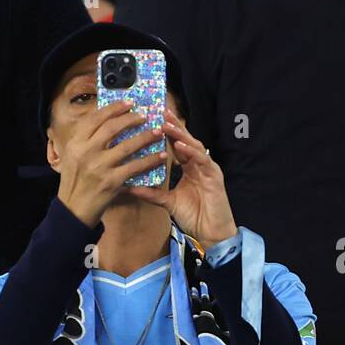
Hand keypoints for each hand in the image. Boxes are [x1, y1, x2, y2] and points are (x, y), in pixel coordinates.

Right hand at [56, 100, 167, 228]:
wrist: (73, 210)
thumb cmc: (75, 182)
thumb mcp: (72, 157)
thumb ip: (86, 141)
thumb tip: (107, 122)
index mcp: (75, 143)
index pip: (95, 118)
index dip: (114, 108)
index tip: (128, 103)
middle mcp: (86, 152)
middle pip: (112, 128)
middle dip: (132, 119)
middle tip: (145, 116)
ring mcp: (99, 167)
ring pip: (127, 145)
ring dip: (146, 136)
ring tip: (158, 132)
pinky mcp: (111, 182)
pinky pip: (135, 167)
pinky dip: (150, 160)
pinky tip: (160, 156)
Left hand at [130, 107, 237, 246]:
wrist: (210, 233)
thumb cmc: (193, 216)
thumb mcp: (168, 203)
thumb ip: (152, 193)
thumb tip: (130, 187)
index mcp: (188, 168)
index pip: (176, 146)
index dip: (165, 133)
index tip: (151, 121)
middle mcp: (198, 165)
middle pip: (185, 140)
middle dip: (173, 126)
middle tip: (160, 111)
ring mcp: (207, 168)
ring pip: (193, 146)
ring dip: (180, 134)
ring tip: (167, 124)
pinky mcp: (214, 175)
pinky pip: (202, 160)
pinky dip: (190, 151)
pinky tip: (180, 145)